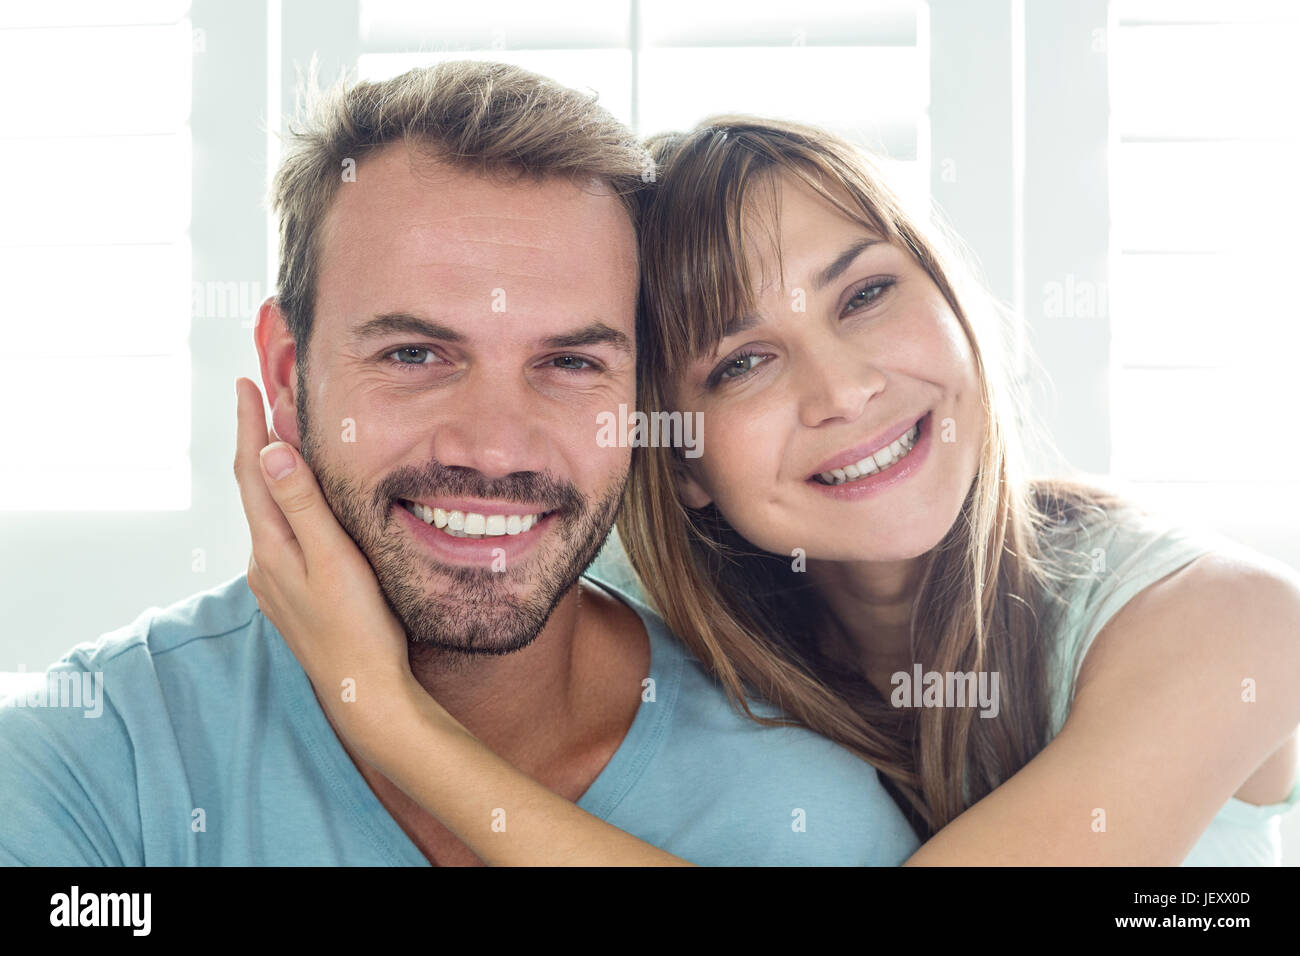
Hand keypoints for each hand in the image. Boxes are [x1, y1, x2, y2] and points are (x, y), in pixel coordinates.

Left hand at [232, 376, 419, 754]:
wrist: (364, 693)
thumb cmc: (357, 629)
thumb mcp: (333, 560)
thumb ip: (303, 506)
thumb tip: (270, 452)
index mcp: (273, 547)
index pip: (252, 471)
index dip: (249, 425)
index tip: (247, 384)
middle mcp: (265, 561)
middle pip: (255, 487)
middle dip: (257, 440)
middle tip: (262, 397)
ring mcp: (278, 580)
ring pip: (269, 511)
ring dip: (272, 471)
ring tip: (281, 437)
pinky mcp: (294, 594)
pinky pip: (283, 533)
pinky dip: (287, 503)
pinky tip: (302, 503)